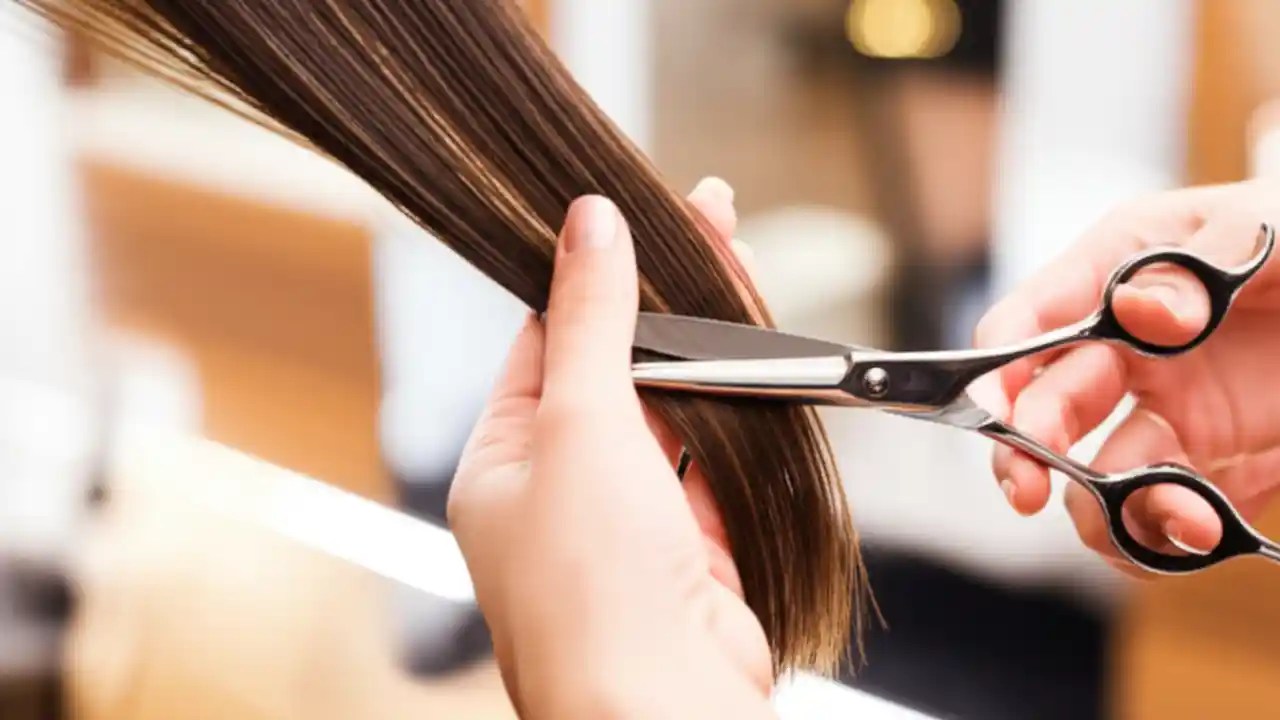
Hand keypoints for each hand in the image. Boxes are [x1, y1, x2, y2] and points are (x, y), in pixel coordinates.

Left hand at [447, 180, 775, 717]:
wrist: (665, 711)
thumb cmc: (592, 594)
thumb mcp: (581, 427)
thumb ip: (594, 322)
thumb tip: (588, 223)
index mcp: (504, 462)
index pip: (544, 342)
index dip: (592, 276)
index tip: (632, 216)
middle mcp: (560, 493)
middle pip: (616, 371)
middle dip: (665, 305)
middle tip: (710, 225)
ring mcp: (629, 523)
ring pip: (673, 414)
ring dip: (708, 356)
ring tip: (741, 275)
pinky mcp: (693, 550)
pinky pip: (716, 463)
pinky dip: (739, 417)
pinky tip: (759, 361)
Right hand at [972, 180, 1279, 574]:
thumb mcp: (1272, 227)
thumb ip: (1203, 260)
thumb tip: (1135, 309)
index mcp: (1123, 270)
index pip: (1034, 318)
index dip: (1001, 366)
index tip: (996, 411)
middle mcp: (1128, 347)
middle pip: (1045, 408)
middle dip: (1029, 450)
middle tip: (1032, 487)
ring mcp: (1168, 410)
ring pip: (1093, 476)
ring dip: (1108, 510)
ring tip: (1179, 522)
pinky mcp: (1213, 464)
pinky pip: (1161, 515)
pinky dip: (1165, 539)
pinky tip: (1203, 534)